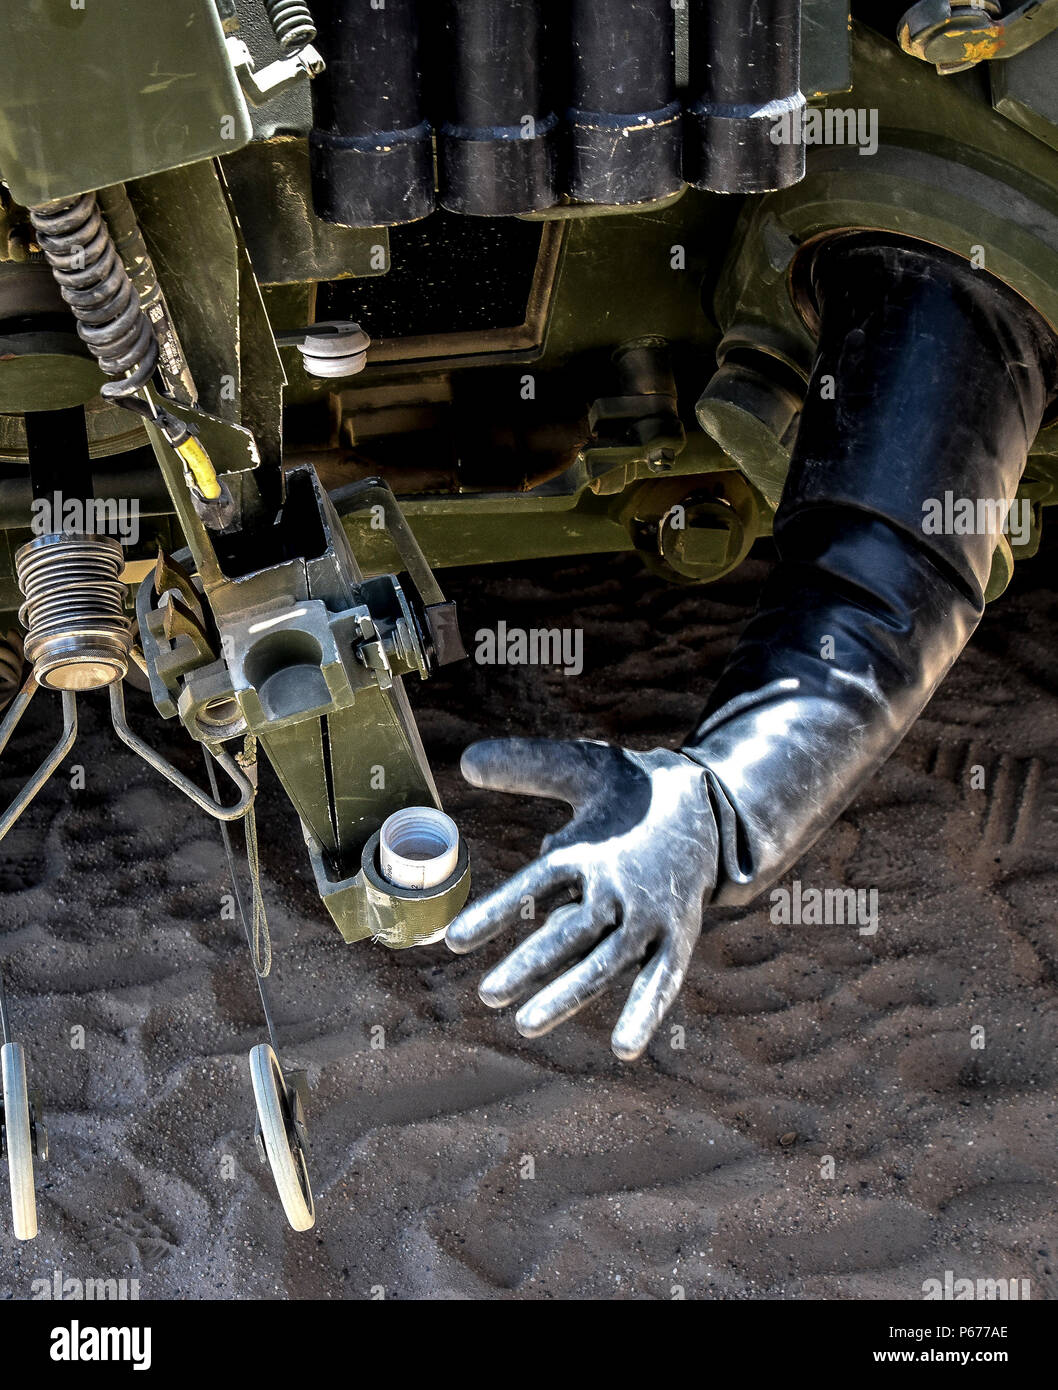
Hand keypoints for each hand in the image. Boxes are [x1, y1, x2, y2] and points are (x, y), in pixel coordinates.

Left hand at [446, 739, 718, 1059]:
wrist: (709, 803)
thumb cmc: (630, 792)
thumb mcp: (580, 768)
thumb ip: (524, 767)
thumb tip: (463, 760)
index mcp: (589, 849)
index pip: (534, 884)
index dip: (496, 912)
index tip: (455, 939)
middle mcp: (618, 887)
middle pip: (568, 933)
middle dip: (528, 965)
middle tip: (488, 994)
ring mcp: (650, 916)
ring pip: (605, 964)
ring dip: (566, 996)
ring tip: (524, 1024)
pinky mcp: (678, 936)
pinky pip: (661, 979)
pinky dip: (644, 1012)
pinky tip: (623, 1048)